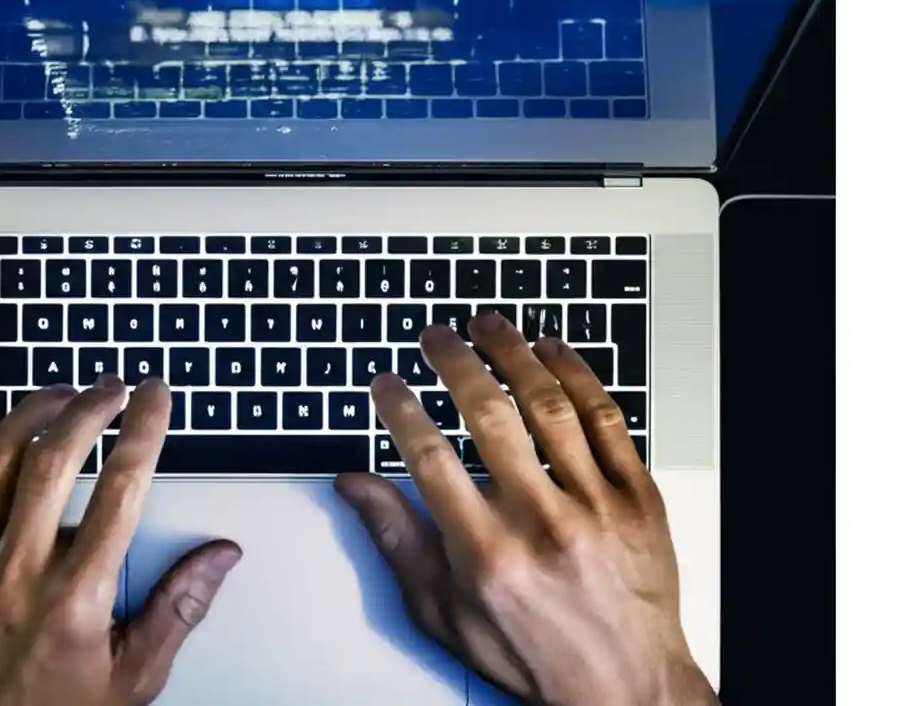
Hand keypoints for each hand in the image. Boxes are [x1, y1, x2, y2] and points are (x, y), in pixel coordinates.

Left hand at [0, 376, 241, 705]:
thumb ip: (178, 608)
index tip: (155, 400)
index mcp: (74, 600)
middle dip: (89, 408)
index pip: (120, 490)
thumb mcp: (133, 676)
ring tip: (60, 396)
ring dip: (30, 416)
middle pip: (52, 461)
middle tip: (111, 387)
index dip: (144, 431)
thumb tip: (219, 557)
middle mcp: (16, 575)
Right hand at [335, 314, 717, 705]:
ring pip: (549, 406)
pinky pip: (608, 421)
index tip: (386, 384)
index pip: (429, 458)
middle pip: (489, 416)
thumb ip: (397, 542)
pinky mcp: (638, 498)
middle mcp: (541, 523)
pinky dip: (579, 377)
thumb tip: (355, 486)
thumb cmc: (533, 654)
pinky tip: (553, 351)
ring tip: (488, 325)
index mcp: (486, 553)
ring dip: (513, 354)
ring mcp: (596, 506)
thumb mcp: (444, 613)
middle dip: (454, 363)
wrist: (627, 687)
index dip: (400, 410)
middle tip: (435, 337)